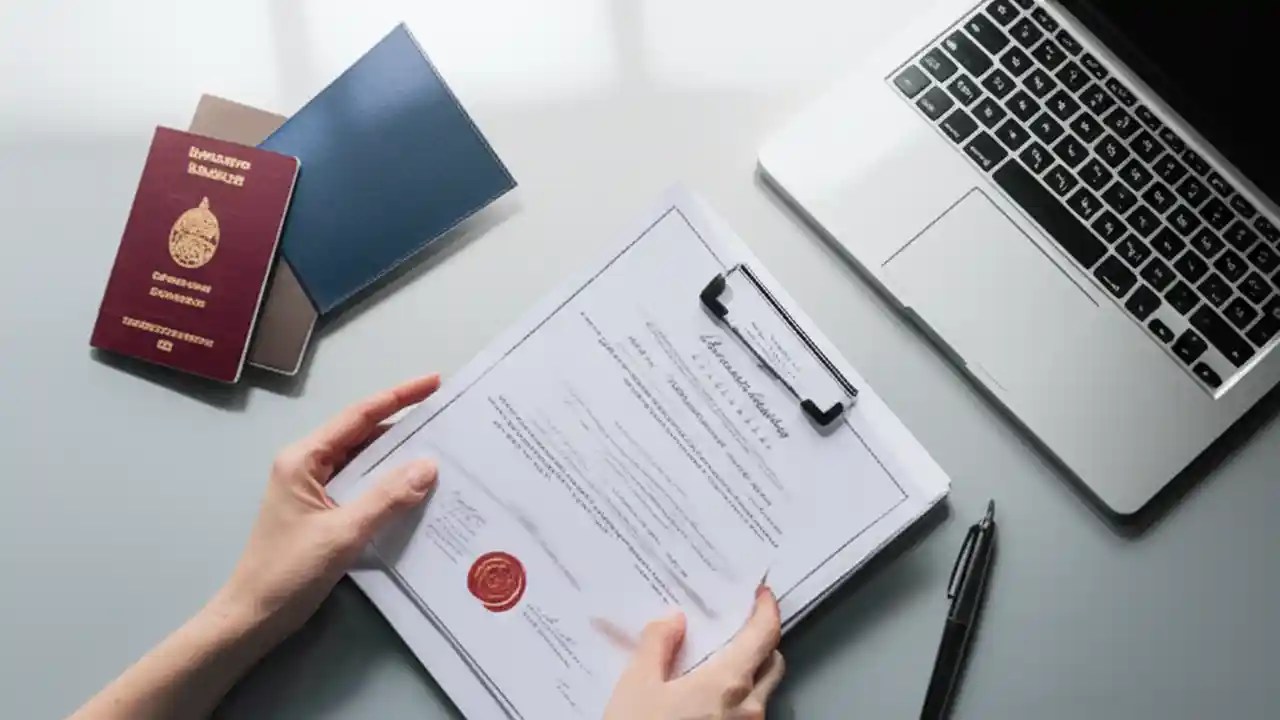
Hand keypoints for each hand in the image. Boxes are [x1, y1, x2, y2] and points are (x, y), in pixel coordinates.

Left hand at [214, 374, 441, 640]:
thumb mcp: (342, 534)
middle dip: (404, 425)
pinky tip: (417, 490)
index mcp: (304, 458)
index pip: (359, 416)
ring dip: (399, 457)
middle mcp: (308, 465)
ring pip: (365, 461)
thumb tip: (428, 465)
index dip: (399, 397)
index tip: (434, 382)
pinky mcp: (323, 511)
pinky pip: (362, 485)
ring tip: (442, 451)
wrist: (253, 617)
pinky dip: (389, 484)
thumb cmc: (289, 572)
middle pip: (363, 434)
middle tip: (448, 419)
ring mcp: (315, 488)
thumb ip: (386, 498)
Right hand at [604, 587, 785, 719]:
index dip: (767, 610)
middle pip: (772, 664)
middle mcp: (749, 709)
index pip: (764, 635)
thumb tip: (674, 620)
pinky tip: (705, 700)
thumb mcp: (636, 687)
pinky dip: (736, 700)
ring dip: (749, 674)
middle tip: (736, 628)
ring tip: (715, 665)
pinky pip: (747, 716)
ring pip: (761, 694)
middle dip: (760, 642)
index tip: (762, 594)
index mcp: (729, 683)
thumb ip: (658, 646)